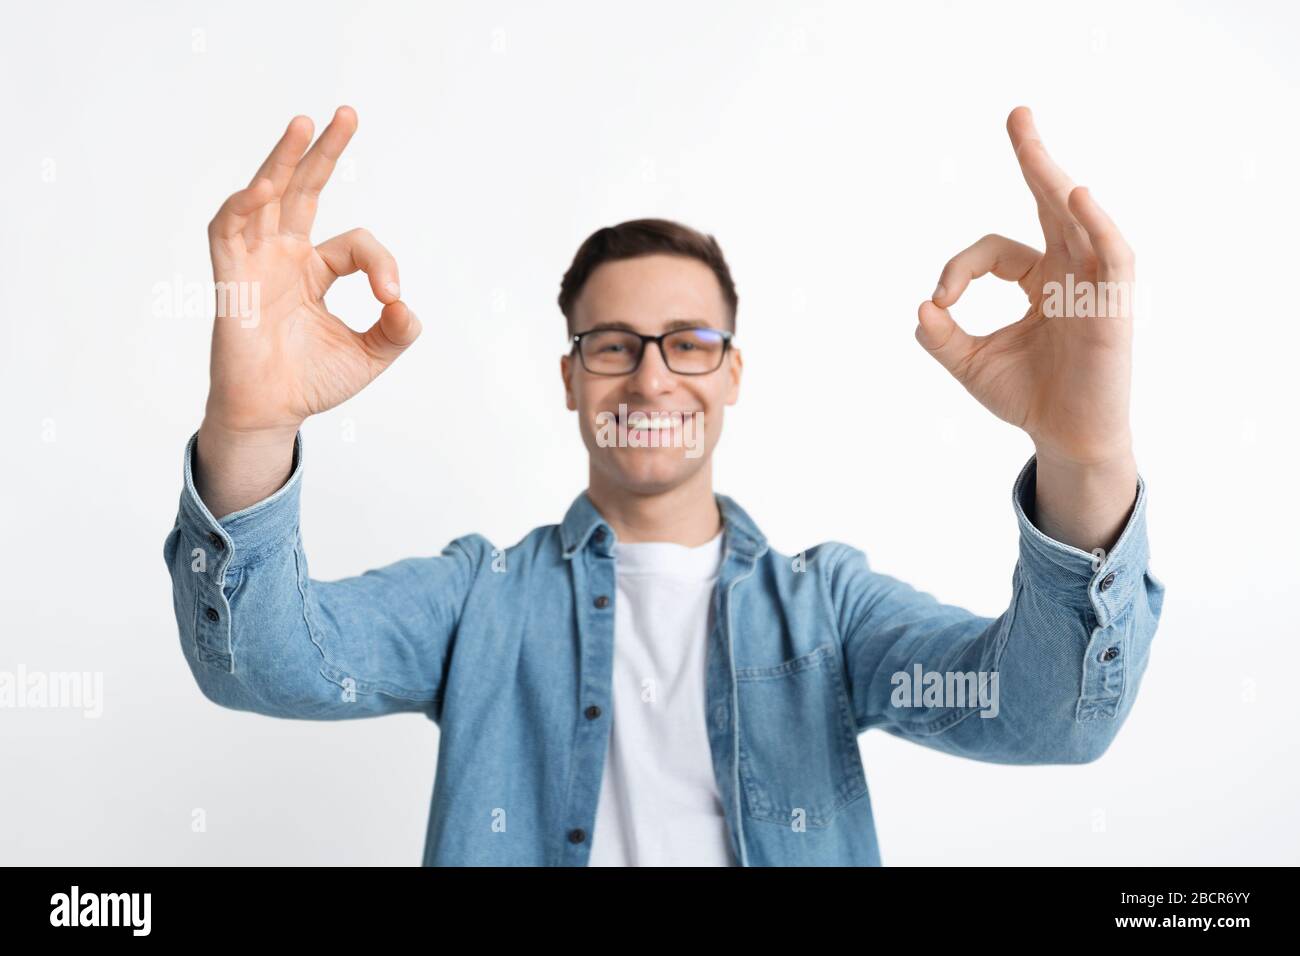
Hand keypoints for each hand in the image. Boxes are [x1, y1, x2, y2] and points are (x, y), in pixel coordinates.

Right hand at [203, 106, 420, 439]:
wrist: (271, 414)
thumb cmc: (310, 382)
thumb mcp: (369, 356)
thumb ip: (396, 331)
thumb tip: (408, 307)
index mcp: (313, 271)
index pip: (354, 244)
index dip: (380, 263)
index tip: (393, 298)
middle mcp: (282, 256)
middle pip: (302, 190)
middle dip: (323, 152)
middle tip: (347, 113)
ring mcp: (254, 262)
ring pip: (265, 198)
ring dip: (282, 160)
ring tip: (303, 123)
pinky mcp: (231, 279)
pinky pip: (229, 231)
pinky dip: (245, 206)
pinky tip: (265, 185)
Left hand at [916, 106, 1134, 468]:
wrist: (1066, 440)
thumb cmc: (1028, 398)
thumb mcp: (971, 365)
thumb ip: (942, 337)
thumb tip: (921, 306)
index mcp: (1039, 281)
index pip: (993, 251)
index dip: (958, 269)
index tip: (939, 303)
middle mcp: (1070, 272)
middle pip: (1050, 204)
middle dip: (1032, 158)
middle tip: (1016, 112)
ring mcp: (1094, 285)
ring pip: (1077, 218)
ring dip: (1052, 178)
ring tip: (1027, 139)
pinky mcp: (1113, 307)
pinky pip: (1113, 256)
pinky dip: (1098, 225)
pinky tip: (1076, 195)